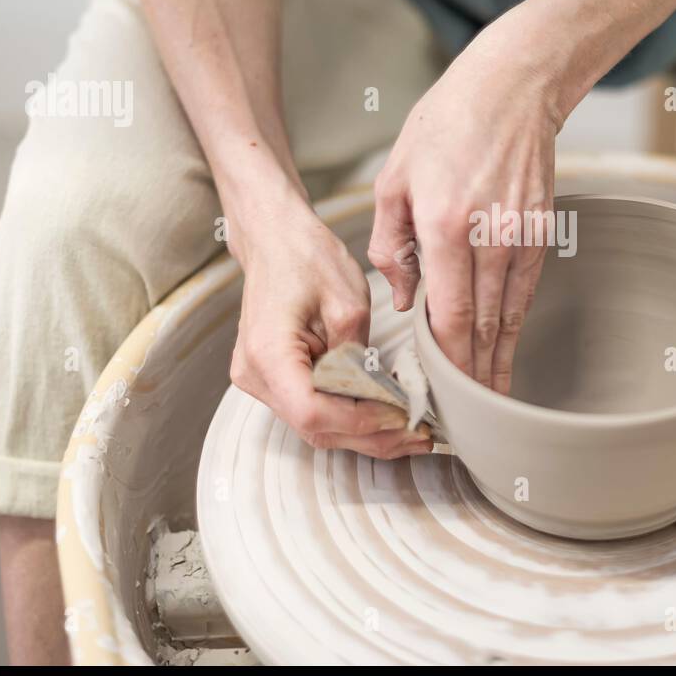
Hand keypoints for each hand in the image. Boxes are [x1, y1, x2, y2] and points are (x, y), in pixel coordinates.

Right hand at [228, 191, 432, 457]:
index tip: (402, 415)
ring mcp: (259, 382)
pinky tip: (385, 414)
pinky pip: (314, 411)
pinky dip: (350, 418)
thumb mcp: (348, 303)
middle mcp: (255, 376)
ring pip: (317, 428)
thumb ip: (360, 357)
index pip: (315, 412)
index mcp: (268, 354)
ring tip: (410, 429)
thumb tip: (382, 398)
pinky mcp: (273, 381)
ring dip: (365, 433)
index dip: (363, 422)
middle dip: (373, 436)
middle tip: (420, 434)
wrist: (275, 239)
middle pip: (317, 429)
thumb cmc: (306, 258)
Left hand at [368, 11, 563, 393]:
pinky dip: (513, 327)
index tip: (440, 397)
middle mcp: (489, 238)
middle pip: (482, 328)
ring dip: (496, 361)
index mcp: (445, 225)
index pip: (448, 316)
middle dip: (473, 379)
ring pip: (508, 317)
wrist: (513, 88)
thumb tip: (399, 299)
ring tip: (486, 401)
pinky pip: (525, 293)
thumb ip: (390, 244)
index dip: (447, 364)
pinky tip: (503, 352)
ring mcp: (522, 237)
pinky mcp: (543, 234)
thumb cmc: (446, 126)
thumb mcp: (395, 178)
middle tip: (465, 420)